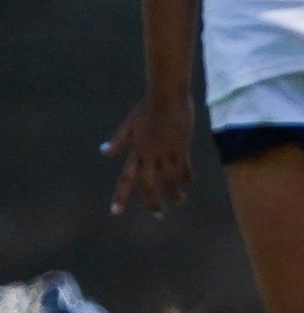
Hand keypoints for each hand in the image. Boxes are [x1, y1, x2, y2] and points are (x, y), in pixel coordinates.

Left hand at [105, 92, 193, 216]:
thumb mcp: (128, 124)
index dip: (121, 196)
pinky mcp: (182, 147)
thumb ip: (118, 141)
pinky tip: (189, 182)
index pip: (126, 178)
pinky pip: (185, 166)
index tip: (115, 212)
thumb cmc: (146, 108)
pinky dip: (187, 176)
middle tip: (158, 215)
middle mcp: (151, 155)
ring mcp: (168, 152)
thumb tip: (104, 152)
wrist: (167, 96)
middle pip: (150, 184)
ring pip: (170, 179)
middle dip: (153, 201)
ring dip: (175, 193)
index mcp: (136, 151)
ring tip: (179, 201)